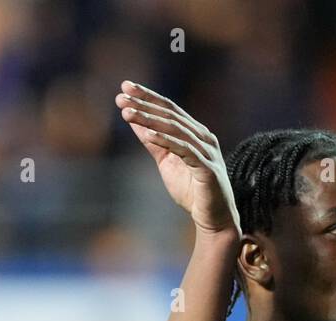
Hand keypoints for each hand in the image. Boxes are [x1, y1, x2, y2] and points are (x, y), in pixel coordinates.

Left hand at [115, 80, 239, 237]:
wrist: (213, 219)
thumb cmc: (192, 190)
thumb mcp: (166, 162)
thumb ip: (154, 142)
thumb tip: (136, 121)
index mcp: (194, 133)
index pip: (168, 109)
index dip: (147, 96)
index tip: (125, 86)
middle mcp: (202, 137)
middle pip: (170, 114)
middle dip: (144, 102)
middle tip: (122, 94)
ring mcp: (206, 151)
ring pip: (175, 129)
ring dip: (150, 119)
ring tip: (128, 112)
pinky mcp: (207, 168)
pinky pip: (185, 150)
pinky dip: (167, 140)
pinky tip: (149, 134)